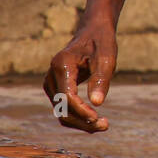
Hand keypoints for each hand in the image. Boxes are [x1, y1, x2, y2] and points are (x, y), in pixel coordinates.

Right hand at [42, 14, 117, 132]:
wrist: (93, 32)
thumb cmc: (101, 42)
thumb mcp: (107, 58)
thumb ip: (101, 79)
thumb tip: (97, 103)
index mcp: (61, 65)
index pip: (67, 97)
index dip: (82, 111)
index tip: (100, 119)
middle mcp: (51, 75)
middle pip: (62, 108)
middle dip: (83, 121)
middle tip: (105, 125)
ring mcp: (50, 83)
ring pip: (61, 112)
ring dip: (80, 122)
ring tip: (103, 124)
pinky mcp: (54, 89)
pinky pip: (63, 108)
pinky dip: (77, 117)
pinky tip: (94, 119)